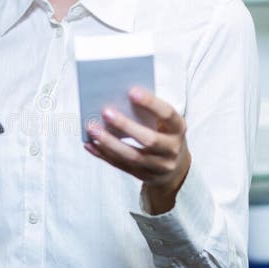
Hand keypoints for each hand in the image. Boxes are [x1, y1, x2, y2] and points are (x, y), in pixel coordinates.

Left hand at [84, 86, 190, 212]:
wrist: (175, 167)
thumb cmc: (164, 134)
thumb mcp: (164, 122)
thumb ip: (147, 112)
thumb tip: (117, 98)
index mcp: (178, 129)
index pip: (167, 114)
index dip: (151, 103)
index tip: (131, 91)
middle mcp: (172, 149)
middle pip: (149, 140)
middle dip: (126, 125)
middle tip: (105, 111)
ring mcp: (159, 166)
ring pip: (132, 157)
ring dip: (109, 143)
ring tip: (92, 129)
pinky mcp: (145, 176)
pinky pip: (122, 166)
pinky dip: (104, 154)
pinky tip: (90, 144)